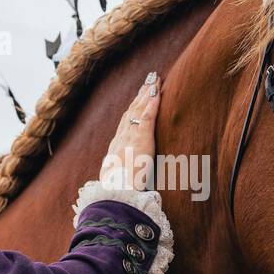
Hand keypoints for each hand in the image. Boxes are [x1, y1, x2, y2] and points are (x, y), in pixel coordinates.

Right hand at [98, 72, 160, 189]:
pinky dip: (152, 104)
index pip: (125, 123)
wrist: (115, 192)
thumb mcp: (116, 179)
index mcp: (116, 147)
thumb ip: (120, 172)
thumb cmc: (117, 190)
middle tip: (148, 81)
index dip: (132, 108)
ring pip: (139, 110)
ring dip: (147, 94)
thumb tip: (119, 175)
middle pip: (131, 111)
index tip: (137, 98)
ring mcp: (131, 137)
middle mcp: (122, 138)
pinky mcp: (141, 138)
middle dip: (140, 96)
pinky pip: (148, 117)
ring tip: (155, 81)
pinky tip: (157, 93)